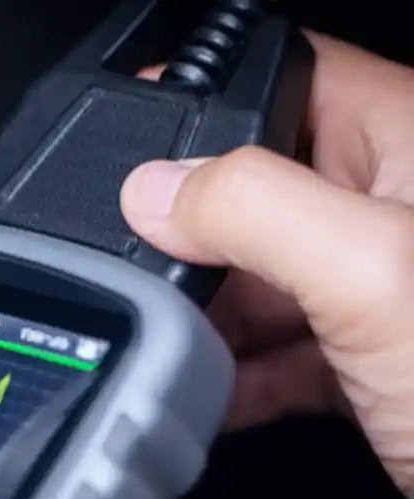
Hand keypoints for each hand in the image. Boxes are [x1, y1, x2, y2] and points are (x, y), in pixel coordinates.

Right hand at [120, 32, 413, 496]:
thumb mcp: (374, 275)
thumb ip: (255, 211)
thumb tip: (156, 191)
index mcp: (405, 143)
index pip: (285, 79)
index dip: (202, 109)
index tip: (136, 162)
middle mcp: (393, 206)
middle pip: (255, 188)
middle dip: (191, 236)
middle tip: (164, 276)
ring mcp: (383, 287)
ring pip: (261, 277)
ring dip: (208, 315)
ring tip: (183, 344)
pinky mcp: (374, 361)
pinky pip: (281, 351)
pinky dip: (238, 375)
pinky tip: (214, 394)